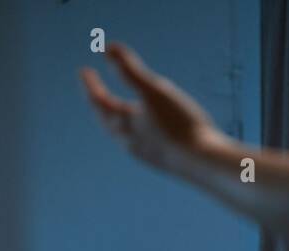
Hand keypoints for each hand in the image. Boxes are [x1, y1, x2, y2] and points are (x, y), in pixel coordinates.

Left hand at [80, 42, 227, 172]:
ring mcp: (147, 155)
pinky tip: (149, 134)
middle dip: (102, 105)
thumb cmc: (179, 124)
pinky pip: (143, 145)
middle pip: (108, 122)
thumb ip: (130, 70)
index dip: (91, 85)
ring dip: (119, 122)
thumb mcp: (154, 90)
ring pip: (125, 136)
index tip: (84, 71)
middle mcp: (130, 143)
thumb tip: (108, 48)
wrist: (204, 164)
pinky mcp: (164, 163)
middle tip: (97, 93)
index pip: (99, 102)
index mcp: (124, 124)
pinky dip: (138, 133)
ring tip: (120, 113)